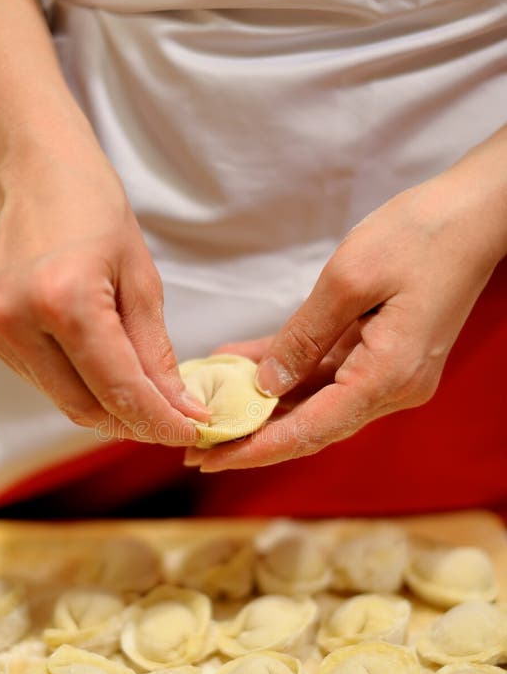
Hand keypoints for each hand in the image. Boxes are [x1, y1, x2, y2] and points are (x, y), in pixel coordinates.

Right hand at [0, 136, 208, 443]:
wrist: (33, 168)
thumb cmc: (94, 207)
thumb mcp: (141, 279)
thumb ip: (156, 352)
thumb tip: (178, 406)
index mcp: (64, 300)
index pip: (120, 388)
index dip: (161, 420)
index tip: (193, 432)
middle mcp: (20, 320)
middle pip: (86, 407)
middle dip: (136, 423)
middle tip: (175, 422)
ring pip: (63, 399)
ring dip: (109, 408)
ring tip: (147, 397)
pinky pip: (43, 379)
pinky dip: (80, 385)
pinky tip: (105, 372)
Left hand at [185, 159, 504, 470]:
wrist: (475, 215)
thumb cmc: (420, 236)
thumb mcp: (348, 281)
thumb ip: (302, 337)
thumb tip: (265, 384)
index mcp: (387, 377)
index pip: (310, 430)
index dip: (256, 447)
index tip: (209, 458)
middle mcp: (392, 389)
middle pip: (312, 425)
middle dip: (254, 435)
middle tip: (198, 445)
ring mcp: (391, 376)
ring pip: (317, 401)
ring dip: (266, 404)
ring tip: (212, 405)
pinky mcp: (386, 357)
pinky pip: (330, 374)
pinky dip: (290, 373)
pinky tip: (245, 366)